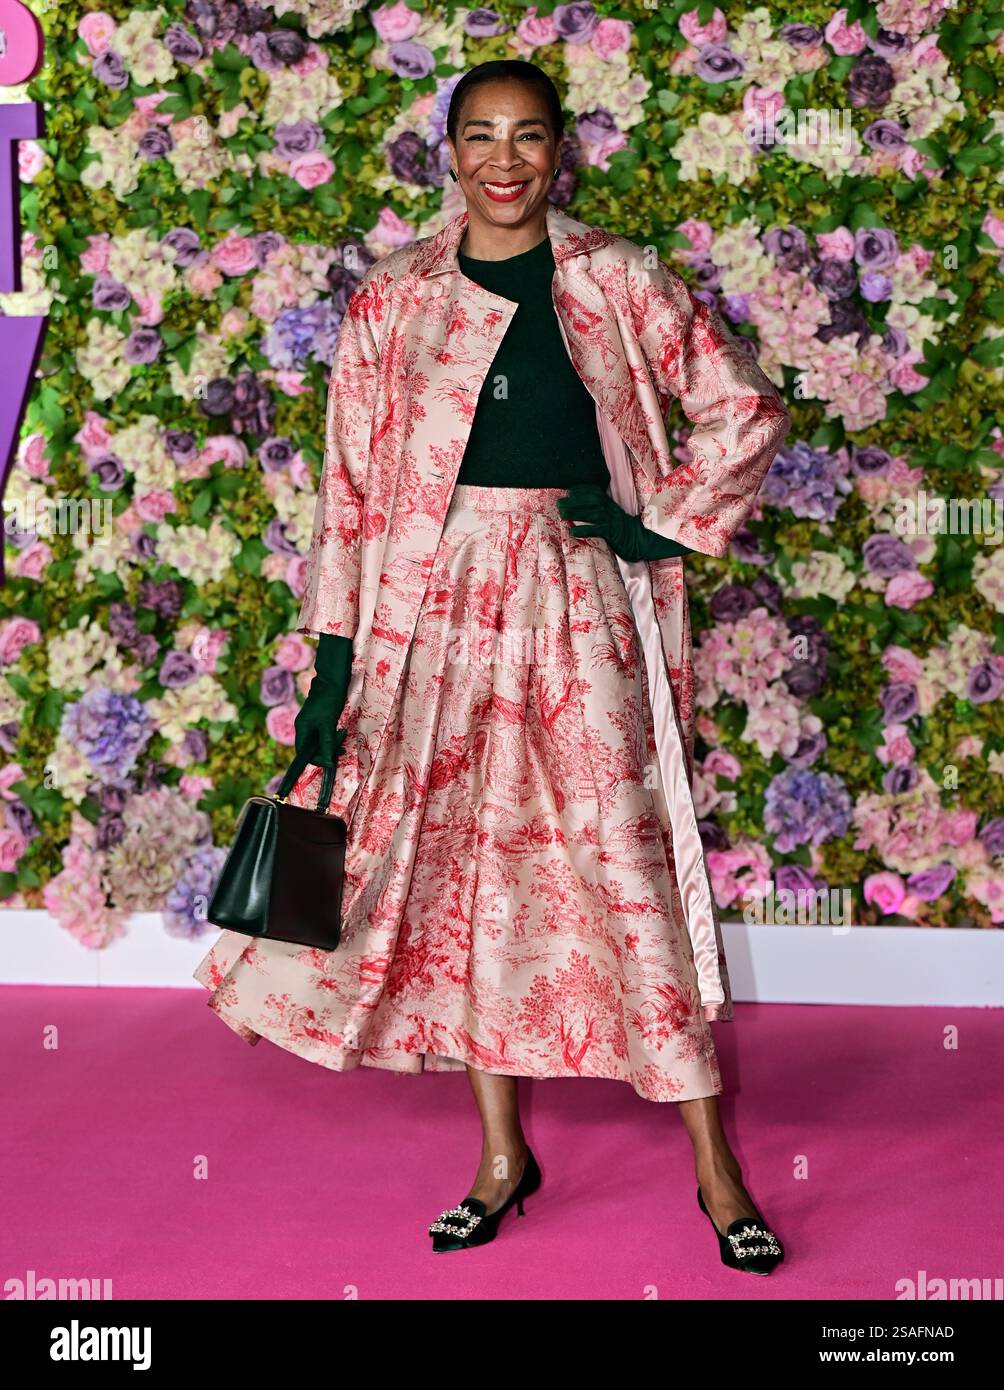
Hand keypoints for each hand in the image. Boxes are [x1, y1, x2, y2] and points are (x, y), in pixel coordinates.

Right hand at [293, 681, 346, 767]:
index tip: (330, 762)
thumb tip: (328, 763)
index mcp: (301, 728)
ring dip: (331, 744)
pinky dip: (333, 738)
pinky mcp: (321, 720)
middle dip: (326, 751)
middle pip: (312, 748)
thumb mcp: (327, 724)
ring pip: (320, 742)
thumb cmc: (328, 701)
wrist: (333, 681)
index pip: (303, 752)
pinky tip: (342, 735)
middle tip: (340, 749)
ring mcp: (312, 724)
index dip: (315, 760)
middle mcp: (304, 727)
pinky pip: (325, 735)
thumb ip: (326, 743)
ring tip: (343, 740)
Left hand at [556, 484, 690, 562]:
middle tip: (559, 504)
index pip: (593, 490)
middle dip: (574, 500)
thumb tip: (576, 507)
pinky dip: (584, 530)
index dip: (580, 489)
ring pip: (592, 513)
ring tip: (562, 514)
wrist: (641, 540)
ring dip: (576, 513)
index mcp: (609, 502)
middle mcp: (610, 508)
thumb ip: (598, 507)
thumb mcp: (610, 513)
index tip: (568, 491)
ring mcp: (612, 520)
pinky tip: (573, 531)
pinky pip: (597, 530)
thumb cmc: (621, 528)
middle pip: (591, 500)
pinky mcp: (613, 533)